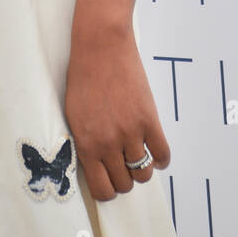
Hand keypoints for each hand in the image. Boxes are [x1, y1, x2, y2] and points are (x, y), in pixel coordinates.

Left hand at [64, 23, 169, 201]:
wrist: (100, 46)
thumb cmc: (83, 76)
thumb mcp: (74, 115)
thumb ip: (86, 142)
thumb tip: (98, 165)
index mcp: (86, 144)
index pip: (102, 190)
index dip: (108, 188)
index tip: (110, 179)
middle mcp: (108, 144)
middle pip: (125, 184)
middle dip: (124, 177)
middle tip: (123, 162)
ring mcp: (130, 132)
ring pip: (144, 173)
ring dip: (142, 168)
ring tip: (137, 153)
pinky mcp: (149, 119)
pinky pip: (163, 154)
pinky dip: (160, 158)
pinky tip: (153, 148)